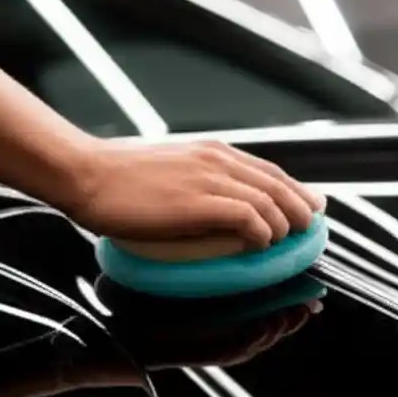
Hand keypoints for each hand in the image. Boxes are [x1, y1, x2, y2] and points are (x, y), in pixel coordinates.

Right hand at [64, 140, 325, 249]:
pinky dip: (262, 232)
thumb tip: (210, 203)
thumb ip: (195, 180)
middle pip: (278, 184)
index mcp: (211, 152)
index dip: (295, 190)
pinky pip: (248, 217)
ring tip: (289, 242)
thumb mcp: (168, 170)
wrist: (86, 173)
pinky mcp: (198, 201)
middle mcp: (217, 160)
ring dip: (286, 224)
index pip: (269, 170)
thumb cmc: (117, 177)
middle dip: (302, 208)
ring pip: (269, 200)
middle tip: (311, 230)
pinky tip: (260, 244)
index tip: (309, 207)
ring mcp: (209, 178)